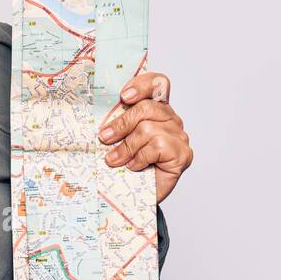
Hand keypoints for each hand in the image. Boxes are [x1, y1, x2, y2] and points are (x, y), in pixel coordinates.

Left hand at [97, 70, 192, 203]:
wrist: (138, 196)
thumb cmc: (127, 165)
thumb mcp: (117, 139)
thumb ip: (116, 123)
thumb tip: (98, 117)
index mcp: (156, 110)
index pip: (158, 83)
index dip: (142, 84)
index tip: (124, 96)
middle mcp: (170, 120)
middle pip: (147, 107)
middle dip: (121, 123)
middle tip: (104, 137)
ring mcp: (179, 136)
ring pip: (148, 129)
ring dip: (126, 146)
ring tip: (114, 160)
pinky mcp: (182, 154)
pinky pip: (157, 146)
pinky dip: (140, 158)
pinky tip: (134, 166)